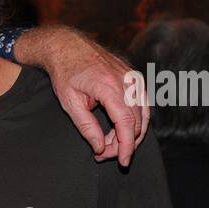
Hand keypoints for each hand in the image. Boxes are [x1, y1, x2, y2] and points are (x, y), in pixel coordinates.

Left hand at [18, 26, 147, 165]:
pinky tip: (121, 129)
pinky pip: (142, 103)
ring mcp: (132, 77)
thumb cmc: (65, 73)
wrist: (68, 46)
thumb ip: (86, 127)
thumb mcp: (70, 103)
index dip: (126, 145)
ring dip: (131, 133)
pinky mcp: (133, 76)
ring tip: (111, 144)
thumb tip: (100, 147)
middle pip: (136, 121)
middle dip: (124, 143)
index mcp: (109, 86)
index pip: (126, 123)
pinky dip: (135, 119)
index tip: (123, 161)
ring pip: (143, 113)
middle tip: (104, 153)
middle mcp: (126, 80)